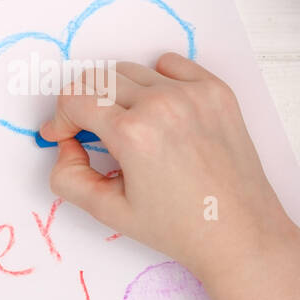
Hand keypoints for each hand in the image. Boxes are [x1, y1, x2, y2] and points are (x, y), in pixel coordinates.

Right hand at [40, 53, 299, 299]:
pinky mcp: (216, 91)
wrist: (240, 233)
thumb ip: (67, 177)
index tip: (61, 136)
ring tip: (126, 128)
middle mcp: (162, 104)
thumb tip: (66, 145)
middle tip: (87, 133)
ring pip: (132, 70)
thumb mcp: (109, 212)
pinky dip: (155, 80)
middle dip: (82, 104)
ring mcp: (193, 93)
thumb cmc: (178, 228)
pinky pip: (170, 65)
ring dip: (117, 94)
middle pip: (98, 79)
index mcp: (132, 133)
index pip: (75, 99)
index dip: (60, 119)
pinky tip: (157, 111)